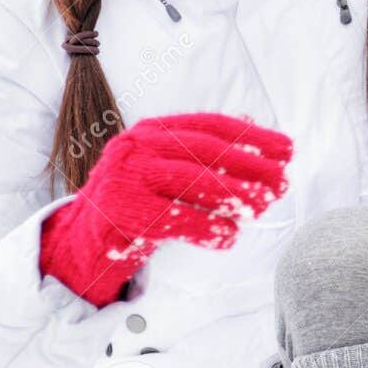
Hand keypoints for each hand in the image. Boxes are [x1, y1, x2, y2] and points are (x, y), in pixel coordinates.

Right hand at [39, 111, 293, 307]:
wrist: (80, 241)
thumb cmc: (133, 204)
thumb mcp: (162, 170)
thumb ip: (199, 153)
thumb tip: (252, 127)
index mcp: (151, 130)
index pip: (210, 126)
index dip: (252, 137)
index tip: (287, 149)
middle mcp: (138, 147)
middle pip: (206, 152)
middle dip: (252, 167)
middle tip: (283, 182)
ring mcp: (129, 178)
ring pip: (194, 184)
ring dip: (235, 197)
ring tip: (262, 208)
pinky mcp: (125, 213)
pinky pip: (178, 220)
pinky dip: (207, 229)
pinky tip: (229, 237)